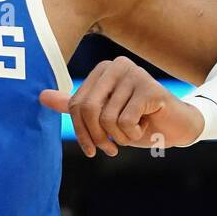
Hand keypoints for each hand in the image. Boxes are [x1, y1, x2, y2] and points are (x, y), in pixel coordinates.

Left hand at [39, 56, 204, 156]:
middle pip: (87, 109)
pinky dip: (132, 133)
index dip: (80, 132)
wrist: (176, 127)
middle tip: (109, 149)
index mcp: (102, 70)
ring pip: (107, 117)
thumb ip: (73, 105)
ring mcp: (134, 74)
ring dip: (118, 137)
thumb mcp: (102, 115)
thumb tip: (40, 96)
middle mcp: (116, 66)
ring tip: (131, 134)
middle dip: (96, 136)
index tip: (92, 148)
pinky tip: (144, 126)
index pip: (75, 104)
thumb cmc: (138, 120)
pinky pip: (125, 120)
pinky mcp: (150, 87)